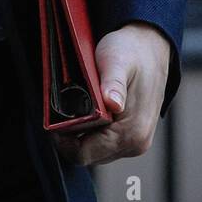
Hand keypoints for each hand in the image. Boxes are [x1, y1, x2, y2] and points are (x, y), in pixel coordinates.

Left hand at [52, 22, 170, 166]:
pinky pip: (102, 142)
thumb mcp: (117, 60)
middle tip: (59, 110)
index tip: (51, 121)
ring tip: (73, 107)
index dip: (62, 141)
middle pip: (88, 155)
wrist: (150, 46)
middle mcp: (136, 143)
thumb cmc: (132, 51)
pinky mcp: (132, 136)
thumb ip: (113, 83)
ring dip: (80, 133)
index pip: (85, 154)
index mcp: (132, 132)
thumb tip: (113, 104)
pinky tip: (86, 109)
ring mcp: (135, 142)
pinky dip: (90, 130)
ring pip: (94, 150)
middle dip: (70, 137)